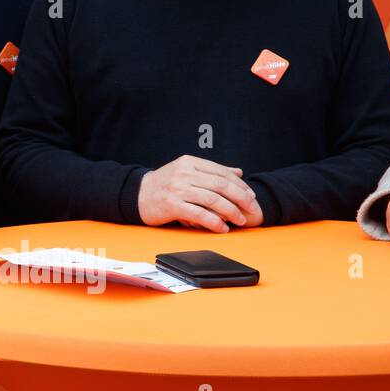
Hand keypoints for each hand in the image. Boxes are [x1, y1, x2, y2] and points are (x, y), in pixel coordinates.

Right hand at [138, 155, 263, 232]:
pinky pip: (199, 214)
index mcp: (189, 163)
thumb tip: (238, 172)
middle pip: (221, 185)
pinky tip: (222, 228)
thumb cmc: (165, 184)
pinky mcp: (172, 205)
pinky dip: (214, 222)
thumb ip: (211, 171)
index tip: (251, 196)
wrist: (138, 194)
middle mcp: (184, 173)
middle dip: (240, 198)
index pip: (222, 173)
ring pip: (213, 200)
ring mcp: (177, 189)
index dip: (240, 185)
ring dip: (231, 211)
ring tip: (240, 220)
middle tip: (251, 209)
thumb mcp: (186, 171)